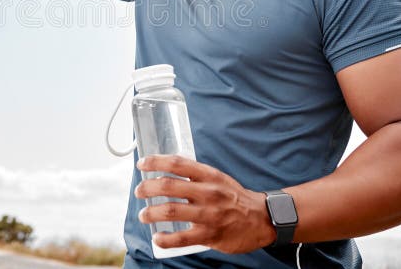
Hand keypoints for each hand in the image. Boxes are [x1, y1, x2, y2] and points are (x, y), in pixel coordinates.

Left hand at [135, 154, 275, 254]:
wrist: (261, 219)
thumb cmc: (234, 197)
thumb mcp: (217, 178)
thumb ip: (195, 175)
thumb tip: (166, 171)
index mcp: (209, 175)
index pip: (177, 163)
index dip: (155, 162)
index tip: (142, 163)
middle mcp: (208, 192)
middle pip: (168, 186)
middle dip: (147, 188)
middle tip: (139, 191)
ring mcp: (208, 214)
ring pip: (171, 211)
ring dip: (151, 213)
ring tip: (144, 215)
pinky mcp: (210, 235)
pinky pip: (181, 238)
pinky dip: (164, 239)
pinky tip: (157, 237)